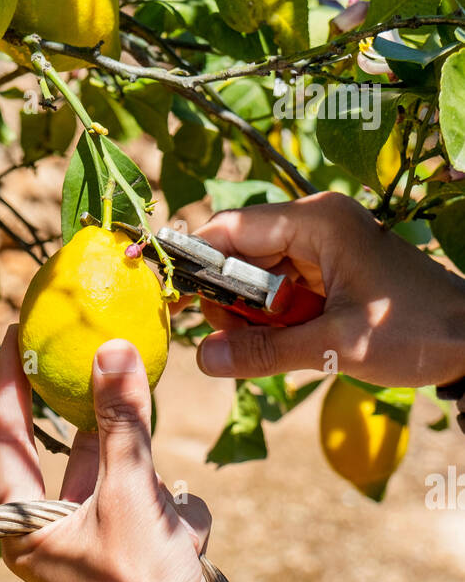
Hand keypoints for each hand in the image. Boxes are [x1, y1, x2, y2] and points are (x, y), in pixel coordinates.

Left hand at [0, 327, 247, 581]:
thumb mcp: (129, 493)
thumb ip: (120, 421)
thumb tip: (112, 349)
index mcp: (25, 527)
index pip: (8, 439)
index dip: (11, 383)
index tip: (15, 332)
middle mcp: (55, 538)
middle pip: (75, 456)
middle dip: (105, 428)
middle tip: (114, 365)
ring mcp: (100, 550)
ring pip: (129, 482)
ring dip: (157, 492)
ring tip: (167, 523)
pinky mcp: (142, 561)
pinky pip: (162, 513)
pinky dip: (181, 525)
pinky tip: (189, 553)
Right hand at [185, 192, 464, 387]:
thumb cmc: (413, 333)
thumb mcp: (335, 347)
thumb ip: (264, 352)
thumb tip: (202, 359)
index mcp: (317, 222)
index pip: (231, 229)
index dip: (194, 261)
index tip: (168, 297)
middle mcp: (316, 224)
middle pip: (240, 252)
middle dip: (225, 298)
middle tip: (226, 342)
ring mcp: (325, 247)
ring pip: (259, 276)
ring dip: (251, 314)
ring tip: (260, 349)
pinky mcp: (333, 271)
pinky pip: (283, 290)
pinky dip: (274, 319)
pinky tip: (284, 344)